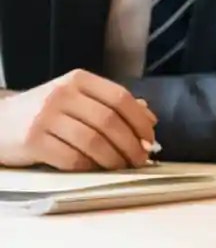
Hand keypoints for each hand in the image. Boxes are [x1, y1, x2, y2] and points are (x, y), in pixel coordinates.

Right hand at [0, 70, 156, 170]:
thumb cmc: (45, 111)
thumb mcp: (76, 98)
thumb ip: (110, 104)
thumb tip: (149, 117)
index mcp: (78, 80)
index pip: (119, 97)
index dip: (139, 119)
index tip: (150, 137)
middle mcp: (61, 95)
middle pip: (109, 121)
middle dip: (131, 143)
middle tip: (140, 158)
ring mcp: (45, 117)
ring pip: (92, 141)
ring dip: (113, 158)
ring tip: (122, 166)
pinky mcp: (32, 141)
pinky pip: (71, 158)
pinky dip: (89, 167)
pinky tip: (95, 169)